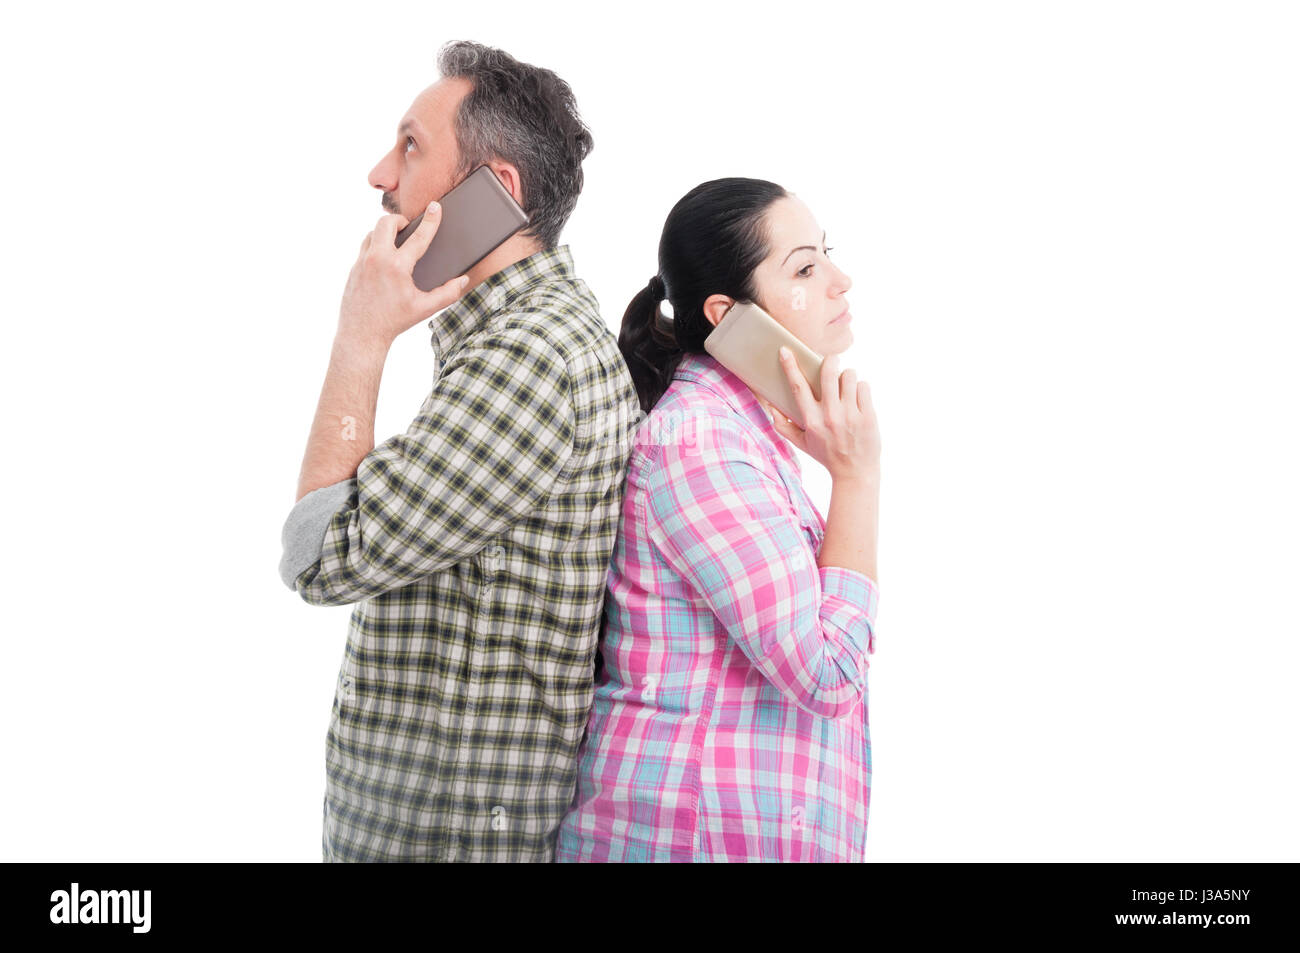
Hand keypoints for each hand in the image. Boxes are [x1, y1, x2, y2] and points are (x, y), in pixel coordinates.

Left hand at [336, 202, 469, 345]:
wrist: (362, 334)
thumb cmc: (394, 322)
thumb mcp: (424, 309)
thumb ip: (447, 294)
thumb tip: (463, 281)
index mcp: (397, 268)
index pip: (418, 237)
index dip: (430, 221)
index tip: (435, 207)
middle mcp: (377, 260)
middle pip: (386, 222)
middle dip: (399, 220)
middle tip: (409, 227)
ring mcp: (362, 262)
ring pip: (372, 232)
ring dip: (385, 232)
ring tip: (397, 242)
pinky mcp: (353, 268)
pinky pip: (365, 247)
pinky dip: (376, 246)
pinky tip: (385, 256)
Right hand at [761, 347, 879, 482]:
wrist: (855, 473)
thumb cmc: (827, 455)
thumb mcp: (801, 444)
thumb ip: (783, 426)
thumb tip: (771, 408)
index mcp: (811, 421)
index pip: (798, 388)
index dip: (790, 366)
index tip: (785, 351)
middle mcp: (830, 416)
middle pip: (829, 374)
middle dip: (830, 361)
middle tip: (831, 361)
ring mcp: (851, 416)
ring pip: (849, 376)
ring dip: (847, 376)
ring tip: (846, 385)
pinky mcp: (868, 416)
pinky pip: (864, 387)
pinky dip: (860, 388)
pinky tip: (857, 398)